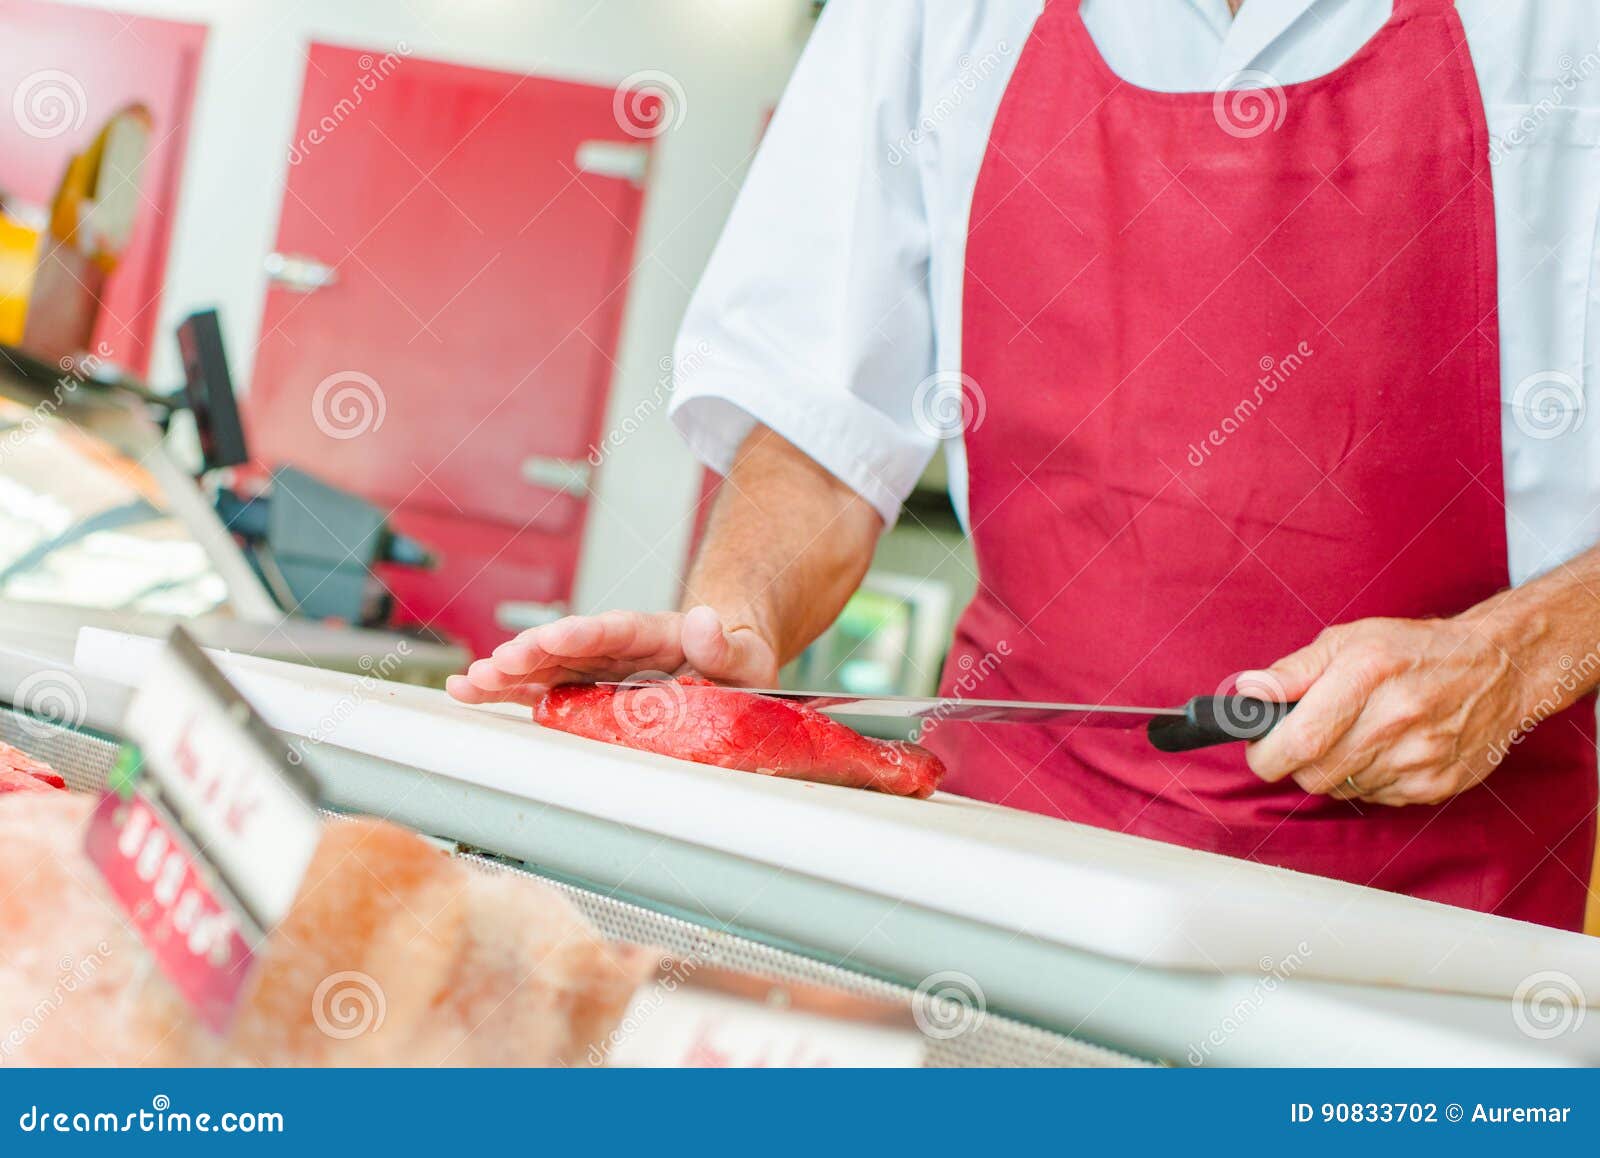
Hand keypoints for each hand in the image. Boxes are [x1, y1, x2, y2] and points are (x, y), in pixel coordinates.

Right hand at [445, 605, 779, 707]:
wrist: (727, 667)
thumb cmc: (738, 663)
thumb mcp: (746, 655)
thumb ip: (725, 644)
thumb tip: (703, 620)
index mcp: (655, 634)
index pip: (617, 630)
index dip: (586, 633)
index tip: (558, 636)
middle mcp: (615, 647)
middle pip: (569, 646)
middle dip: (533, 654)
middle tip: (499, 664)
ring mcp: (593, 666)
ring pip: (544, 665)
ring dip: (507, 673)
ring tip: (470, 682)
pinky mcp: (580, 687)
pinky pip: (539, 688)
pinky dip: (505, 691)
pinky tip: (468, 691)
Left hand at [1240, 616, 1538, 806]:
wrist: (1499, 669)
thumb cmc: (1416, 650)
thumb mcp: (1349, 640)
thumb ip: (1292, 671)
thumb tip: (1248, 694)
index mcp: (1367, 675)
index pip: (1301, 739)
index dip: (1267, 754)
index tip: (1259, 748)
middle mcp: (1395, 719)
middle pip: (1314, 774)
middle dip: (1295, 763)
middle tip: (1304, 739)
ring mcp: (1419, 757)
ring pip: (1341, 790)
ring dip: (1332, 770)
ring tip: (1353, 736)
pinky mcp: (1435, 785)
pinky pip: (1374, 798)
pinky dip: (1366, 780)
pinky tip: (1383, 750)